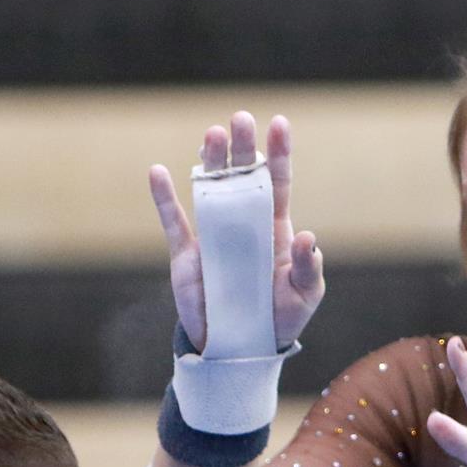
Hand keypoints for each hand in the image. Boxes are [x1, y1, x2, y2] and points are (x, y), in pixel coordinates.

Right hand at [147, 110, 325, 353]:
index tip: (280, 124)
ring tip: (212, 134)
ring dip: (210, 161)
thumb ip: (308, 268)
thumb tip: (309, 237)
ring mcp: (213, 235)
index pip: (277, 183)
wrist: (241, 347)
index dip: (278, 154)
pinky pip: (173, 222)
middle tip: (240, 119)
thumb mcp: (304, 296)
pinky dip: (164, 198)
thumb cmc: (279, 318)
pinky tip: (158, 172)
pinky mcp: (187, 254)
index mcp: (274, 228)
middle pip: (242, 176)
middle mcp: (243, 223)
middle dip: (242, 147)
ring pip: (209, 189)